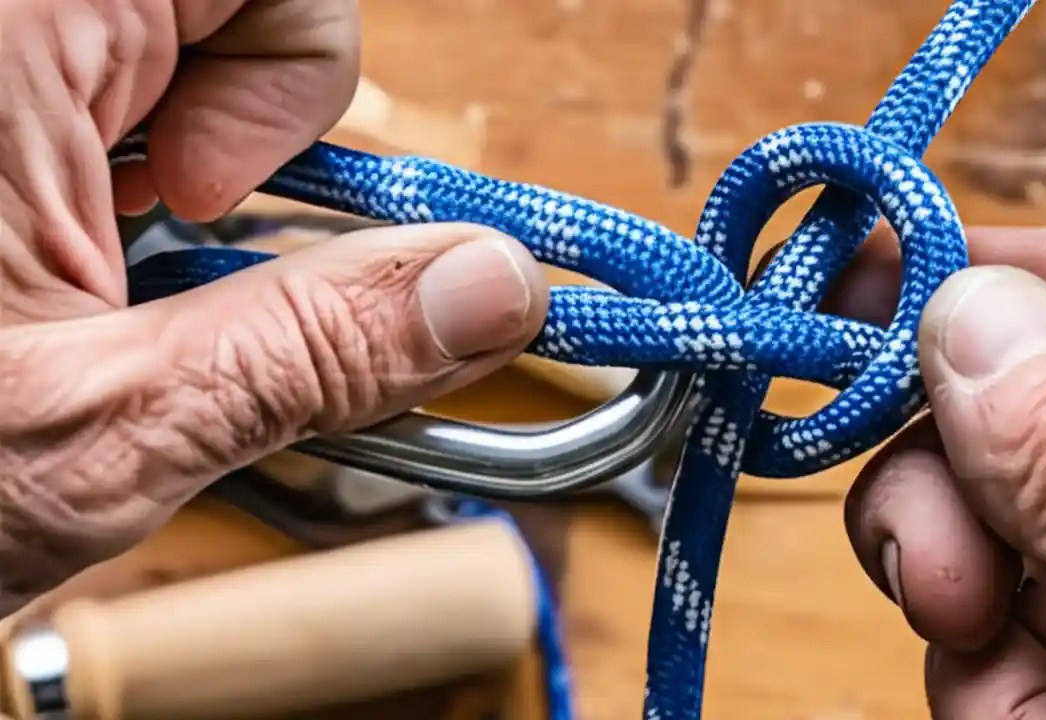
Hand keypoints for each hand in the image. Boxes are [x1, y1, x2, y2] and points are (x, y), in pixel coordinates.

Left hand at [0, 1, 547, 612]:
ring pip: (168, 48)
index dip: (291, 62)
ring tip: (78, 268)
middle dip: (233, 118)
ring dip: (171, 160)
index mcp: (1, 37)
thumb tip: (494, 289)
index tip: (211, 198)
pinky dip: (116, 175)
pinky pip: (101, 96)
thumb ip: (316, 351)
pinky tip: (44, 257)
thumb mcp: (96, 431)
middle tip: (151, 239)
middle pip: (222, 1)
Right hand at [839, 226, 1045, 717]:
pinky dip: (980, 675)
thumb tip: (961, 304)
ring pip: (979, 526)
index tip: (846, 274)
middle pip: (1021, 407)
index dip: (978, 272)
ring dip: (948, 575)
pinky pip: (986, 638)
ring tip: (974, 630)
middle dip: (950, 467)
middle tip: (930, 531)